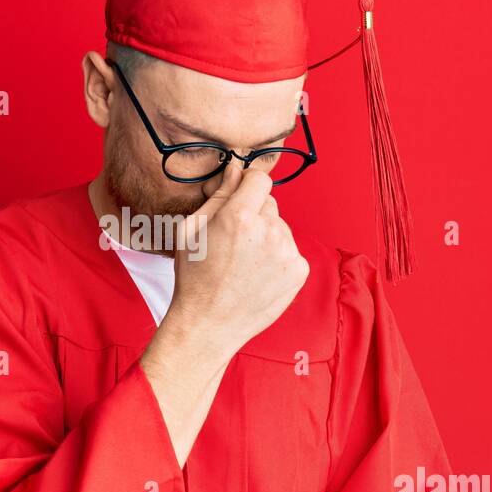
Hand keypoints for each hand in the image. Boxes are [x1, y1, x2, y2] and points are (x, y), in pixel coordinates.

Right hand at [138, 162, 309, 467]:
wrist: (209, 324)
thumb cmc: (194, 276)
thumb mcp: (192, 230)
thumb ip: (218, 194)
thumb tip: (236, 167)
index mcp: (240, 215)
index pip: (259, 178)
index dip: (247, 186)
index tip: (240, 197)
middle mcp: (268, 230)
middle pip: (270, 203)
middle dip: (254, 214)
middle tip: (234, 241)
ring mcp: (287, 252)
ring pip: (280, 228)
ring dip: (266, 237)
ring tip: (244, 263)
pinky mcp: (298, 271)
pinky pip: (290, 250)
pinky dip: (277, 258)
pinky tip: (257, 274)